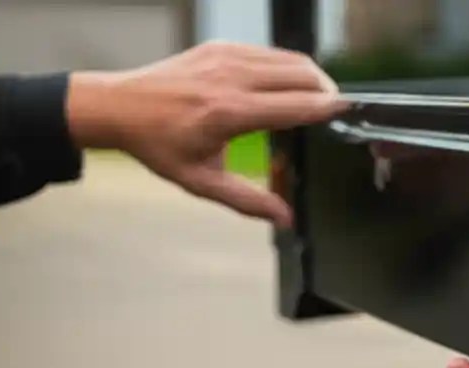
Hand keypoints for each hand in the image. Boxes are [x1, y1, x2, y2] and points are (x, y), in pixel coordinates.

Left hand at [66, 42, 345, 226]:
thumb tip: (286, 220)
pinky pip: (268, 52)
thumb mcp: (202, 182)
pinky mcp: (221, 46)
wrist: (121, 107)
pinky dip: (286, 67)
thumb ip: (248, 201)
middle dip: (325, 91)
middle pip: (300, 75)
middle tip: (335, 110)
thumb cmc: (159, 144)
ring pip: (289, 58)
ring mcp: (225, 56)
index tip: (347, 113)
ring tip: (319, 98)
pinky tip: (289, 85)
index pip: (294, 105)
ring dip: (310, 76)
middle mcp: (229, 79)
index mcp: (227, 114)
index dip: (326, 108)